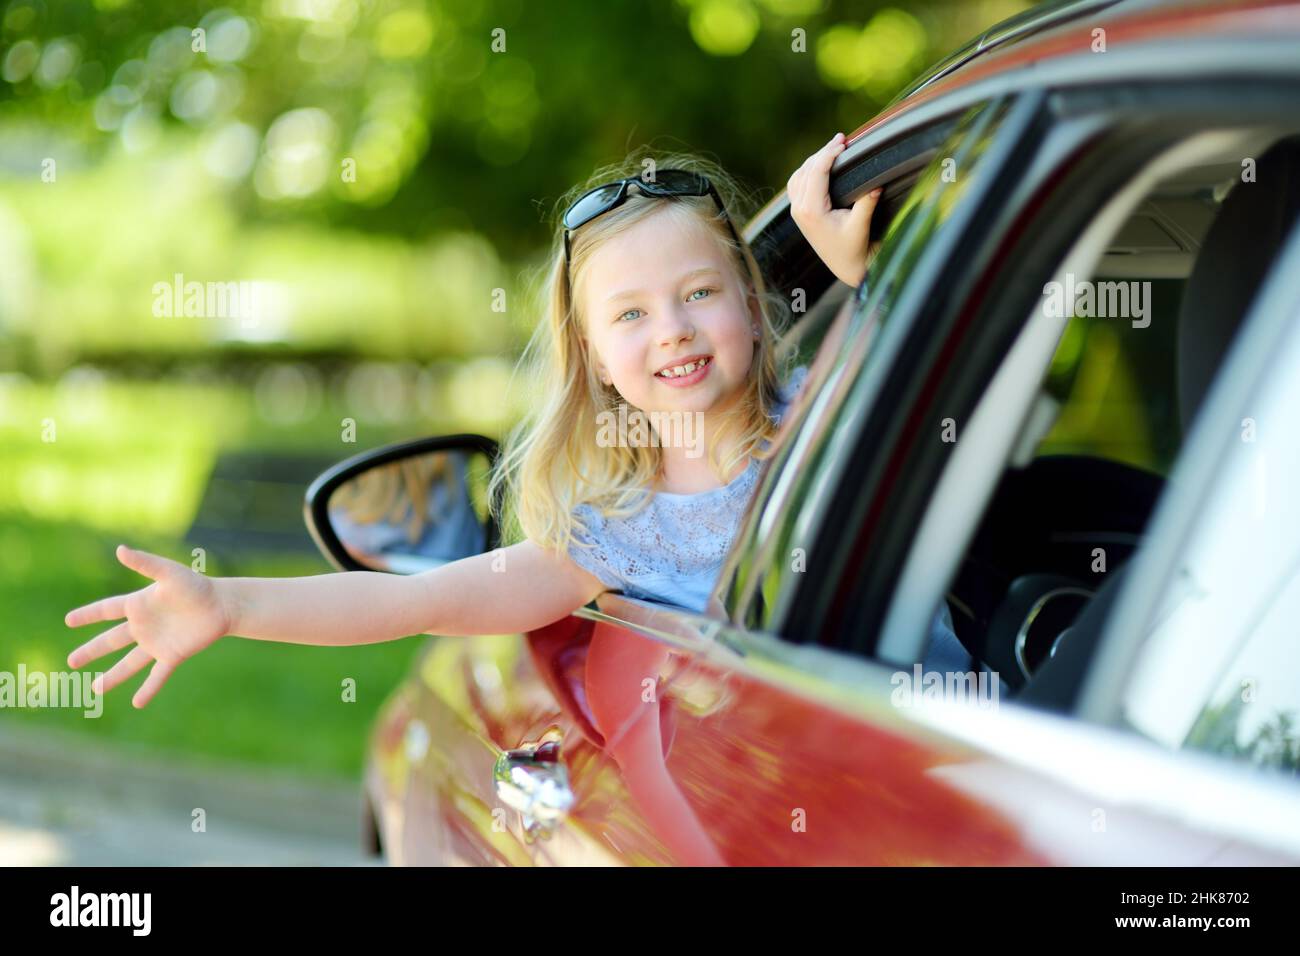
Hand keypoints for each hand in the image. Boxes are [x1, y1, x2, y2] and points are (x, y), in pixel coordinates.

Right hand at [65, 545, 232, 707]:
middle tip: (71, 662)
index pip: (106, 610)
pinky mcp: (173, 655)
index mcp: (139, 605)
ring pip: (129, 663)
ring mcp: (157, 643)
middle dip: (91, 651)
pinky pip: (157, 675)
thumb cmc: (197, 585)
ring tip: (95, 690)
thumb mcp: (169, 573)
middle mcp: (144, 626)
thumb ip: (145, 563)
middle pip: (111, 641)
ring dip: (113, 677)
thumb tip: (120, 549)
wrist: (223, 604)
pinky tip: (137, 703)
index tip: (69, 620)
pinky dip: (148, 689)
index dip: (88, 614)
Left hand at [787, 132, 883, 287]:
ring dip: (815, 160)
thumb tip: (877, 182)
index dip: (829, 153)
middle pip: (807, 169)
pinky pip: (797, 184)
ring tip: (834, 148)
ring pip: (799, 175)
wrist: (845, 266)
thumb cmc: (853, 249)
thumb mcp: (861, 225)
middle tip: (842, 139)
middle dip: (824, 152)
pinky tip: (820, 164)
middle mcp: (799, 209)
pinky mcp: (799, 213)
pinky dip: (808, 171)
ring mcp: (796, 211)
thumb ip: (867, 202)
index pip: (816, 171)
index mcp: (811, 210)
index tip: (844, 142)